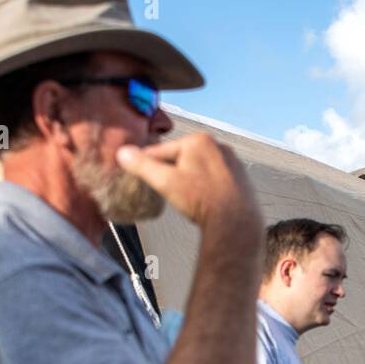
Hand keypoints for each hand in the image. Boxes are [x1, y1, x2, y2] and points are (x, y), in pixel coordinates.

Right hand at [116, 134, 260, 230]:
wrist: (236, 223)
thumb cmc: (200, 200)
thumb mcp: (165, 182)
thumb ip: (142, 166)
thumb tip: (122, 152)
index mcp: (199, 140)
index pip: (163, 151)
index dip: (147, 163)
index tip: (136, 170)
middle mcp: (219, 146)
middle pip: (183, 158)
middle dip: (171, 172)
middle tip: (164, 190)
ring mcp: (233, 161)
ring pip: (200, 168)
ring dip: (189, 179)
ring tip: (185, 198)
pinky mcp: (242, 178)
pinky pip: (215, 179)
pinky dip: (206, 186)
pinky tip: (203, 200)